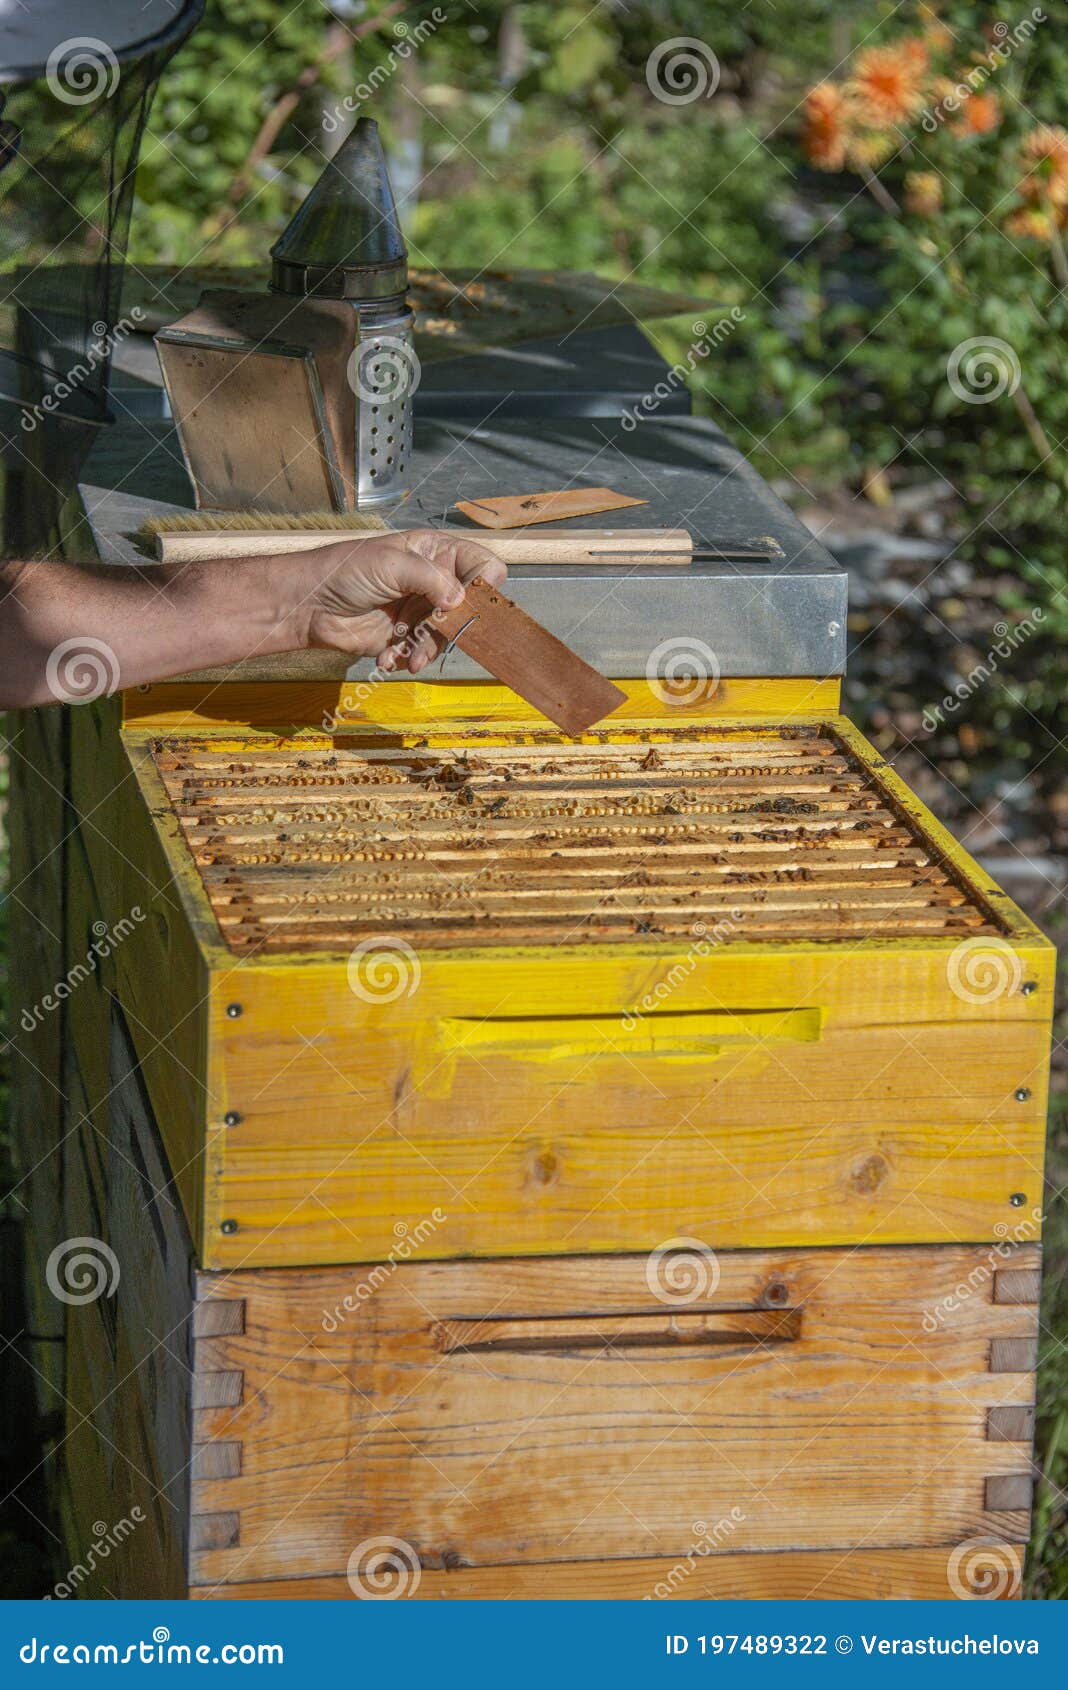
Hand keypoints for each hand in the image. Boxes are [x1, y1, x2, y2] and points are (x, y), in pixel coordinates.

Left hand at [295, 528, 505, 673]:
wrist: (310, 606)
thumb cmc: (345, 572)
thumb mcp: (389, 564)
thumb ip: (429, 578)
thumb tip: (460, 600)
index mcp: (436, 553)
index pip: (481, 565)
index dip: (482, 584)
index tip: (466, 601)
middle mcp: (434, 581)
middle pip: (469, 607)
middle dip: (454, 625)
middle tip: (435, 630)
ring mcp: (421, 610)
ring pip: (447, 636)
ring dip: (427, 648)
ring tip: (406, 655)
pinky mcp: (406, 637)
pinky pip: (423, 652)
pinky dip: (407, 658)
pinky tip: (387, 656)